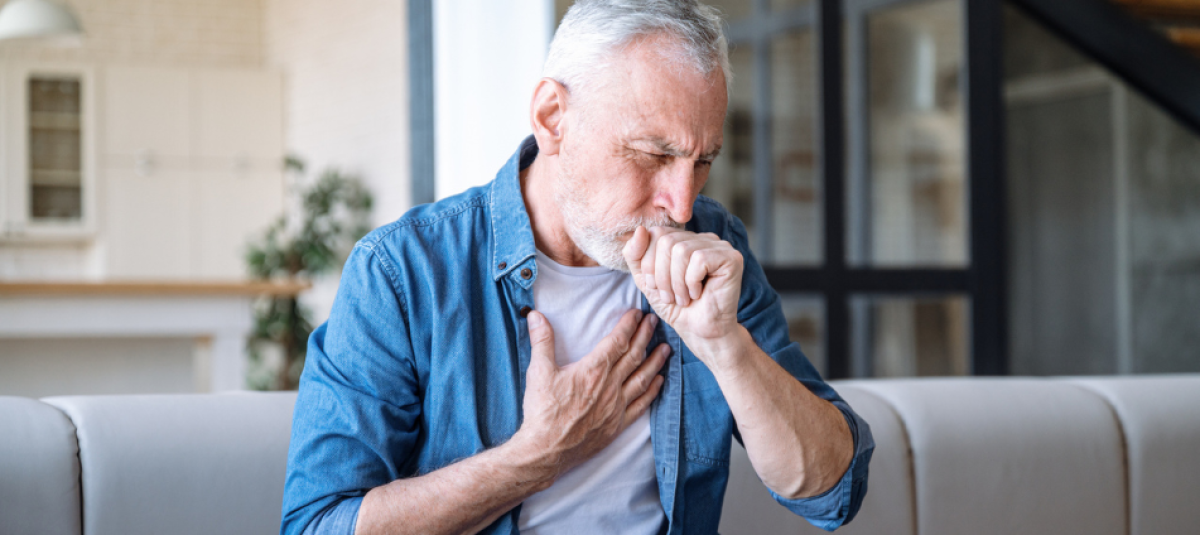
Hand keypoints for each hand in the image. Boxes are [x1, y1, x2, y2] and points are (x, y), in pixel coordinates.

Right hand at [515, 309, 668, 472]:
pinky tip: (659, 382)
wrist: (546, 450)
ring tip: (666, 348)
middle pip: (634, 356)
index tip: (637, 314)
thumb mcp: (538, 372)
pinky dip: (652, 391)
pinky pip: (641, 404)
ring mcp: (616, 406)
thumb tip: (536, 316)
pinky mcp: (617, 424)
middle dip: (645, 336)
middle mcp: (609, 386)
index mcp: (593, 370)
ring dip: (655, 361)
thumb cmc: (542, 411)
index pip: (617, 341)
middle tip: (654, 322)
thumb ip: (541, 341)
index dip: (629, 325)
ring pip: (642, 378)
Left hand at [622, 226, 743, 354]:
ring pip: (682, 250)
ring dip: (676, 282)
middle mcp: (703, 237)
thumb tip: (640, 229)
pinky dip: (692, 282)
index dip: (649, 262)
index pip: (656, 232)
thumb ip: (635, 255)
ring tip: (683, 298)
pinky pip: (699, 259)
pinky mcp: (732, 258)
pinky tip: (699, 294)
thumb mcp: (646, 280)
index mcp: (684, 239)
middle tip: (670, 296)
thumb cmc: (676, 307)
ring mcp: (719, 246)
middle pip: (667, 241)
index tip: (656, 287)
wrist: (700, 332)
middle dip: (661, 275)